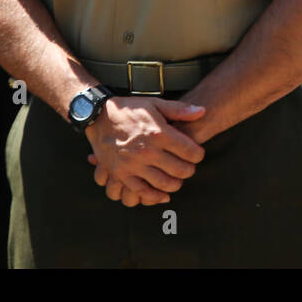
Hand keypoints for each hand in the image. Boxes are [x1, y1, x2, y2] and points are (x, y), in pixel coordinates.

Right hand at [84, 97, 206, 205]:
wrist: (99, 116)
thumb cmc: (130, 110)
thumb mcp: (155, 104)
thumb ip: (180, 110)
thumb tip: (203, 111)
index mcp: (159, 133)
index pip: (190, 152)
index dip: (198, 155)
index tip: (197, 154)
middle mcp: (147, 151)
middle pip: (180, 170)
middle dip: (189, 170)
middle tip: (189, 167)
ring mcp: (134, 164)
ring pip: (164, 184)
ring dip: (176, 184)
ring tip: (177, 179)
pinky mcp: (122, 174)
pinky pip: (142, 192)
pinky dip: (155, 197)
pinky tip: (163, 195)